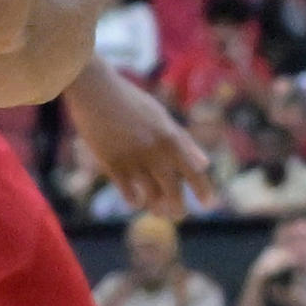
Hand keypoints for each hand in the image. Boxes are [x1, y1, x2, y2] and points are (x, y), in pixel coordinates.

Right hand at [66, 68, 213, 215]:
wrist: (95, 90)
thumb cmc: (130, 101)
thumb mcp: (161, 117)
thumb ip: (183, 142)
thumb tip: (204, 164)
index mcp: (170, 137)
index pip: (193, 170)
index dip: (203, 190)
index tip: (210, 205)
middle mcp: (154, 150)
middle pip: (172, 188)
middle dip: (177, 206)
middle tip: (178, 215)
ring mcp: (132, 157)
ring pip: (150, 193)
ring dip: (156, 206)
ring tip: (158, 212)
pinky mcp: (111, 162)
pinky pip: (126, 190)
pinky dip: (134, 199)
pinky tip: (136, 201)